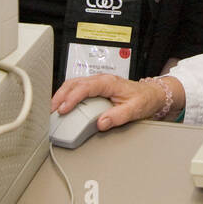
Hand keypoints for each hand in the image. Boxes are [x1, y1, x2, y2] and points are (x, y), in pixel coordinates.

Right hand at [51, 74, 177, 130]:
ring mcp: (97, 83)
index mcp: (108, 83)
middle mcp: (101, 80)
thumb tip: (101, 123)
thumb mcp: (134, 110)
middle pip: (73, 83)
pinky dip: (66, 96)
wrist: (151, 94)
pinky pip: (77, 89)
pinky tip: (62, 106)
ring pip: (73, 84)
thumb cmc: (144, 99)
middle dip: (59, 96)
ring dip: (61, 95)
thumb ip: (117, 116)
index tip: (63, 109)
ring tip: (52, 110)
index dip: (71, 98)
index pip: (84, 88)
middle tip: (51, 111)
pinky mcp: (95, 88)